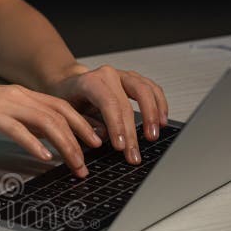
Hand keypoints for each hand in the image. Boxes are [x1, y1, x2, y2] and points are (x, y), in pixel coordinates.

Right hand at [0, 74, 102, 176]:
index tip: (95, 142)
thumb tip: (37, 140)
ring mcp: (3, 104)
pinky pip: (17, 129)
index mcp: (19, 95)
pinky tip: (44, 157)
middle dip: (81, 136)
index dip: (82, 124)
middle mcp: (16, 95)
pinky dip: (34, 144)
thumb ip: (16, 123)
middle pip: (60, 113)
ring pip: (45, 121)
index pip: (60, 107)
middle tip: (92, 158)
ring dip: (65, 144)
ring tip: (75, 163)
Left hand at [49, 65, 168, 164]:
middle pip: (127, 104)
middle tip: (133, 155)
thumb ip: (83, 125)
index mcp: (90, 82)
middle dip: (132, 133)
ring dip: (152, 116)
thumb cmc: (67, 99)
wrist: (68, 84)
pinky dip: (159, 104)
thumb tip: (103, 137)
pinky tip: (162, 120)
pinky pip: (152, 89)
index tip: (121, 147)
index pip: (108, 103)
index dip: (116, 126)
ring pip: (145, 91)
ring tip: (153, 136)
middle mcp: (108, 75)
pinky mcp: (133, 80)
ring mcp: (123, 75)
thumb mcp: (67, 114)